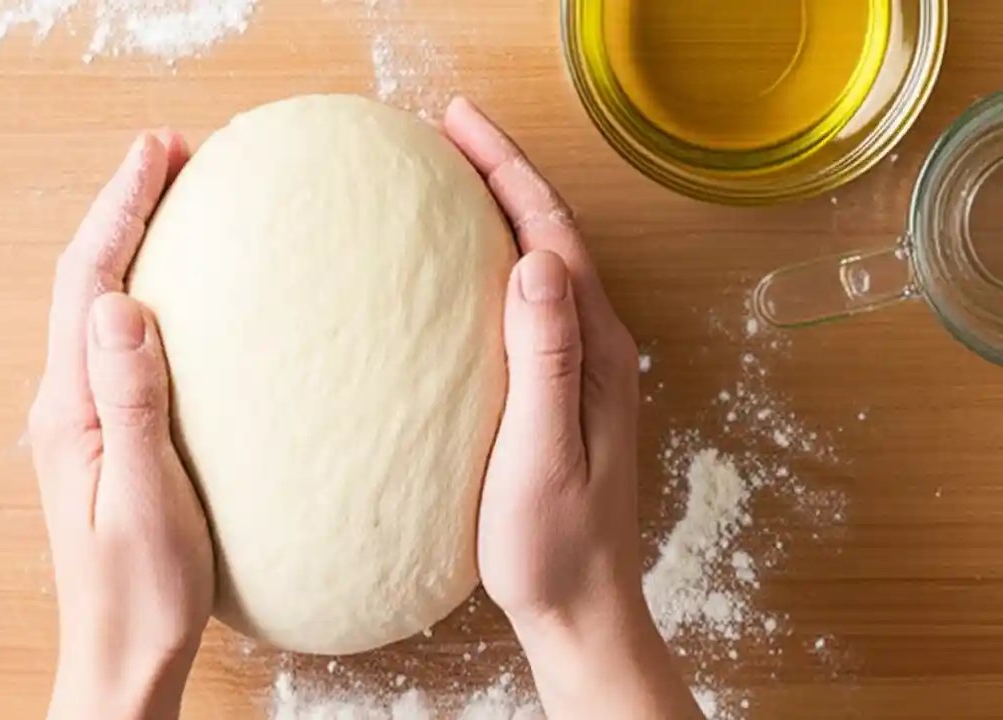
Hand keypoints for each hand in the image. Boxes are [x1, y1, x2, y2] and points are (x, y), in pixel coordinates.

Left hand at [29, 132, 213, 719]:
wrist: (121, 658)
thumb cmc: (141, 593)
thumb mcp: (146, 498)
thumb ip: (131, 402)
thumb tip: (121, 303)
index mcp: (72, 410)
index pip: (88, 284)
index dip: (121, 208)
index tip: (160, 152)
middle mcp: (66, 403)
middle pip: (86, 280)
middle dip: (124, 207)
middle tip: (172, 153)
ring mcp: (84, 418)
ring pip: (98, 305)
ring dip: (130, 242)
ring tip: (174, 198)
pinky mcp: (108, 434)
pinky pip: (118, 341)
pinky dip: (144, 290)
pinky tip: (176, 289)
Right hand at [444, 97, 642, 629]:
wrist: (578, 608)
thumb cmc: (555, 544)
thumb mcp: (544, 453)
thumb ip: (546, 359)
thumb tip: (539, 261)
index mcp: (595, 351)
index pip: (553, 236)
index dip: (509, 172)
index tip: (459, 123)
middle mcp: (594, 348)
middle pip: (550, 236)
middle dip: (503, 173)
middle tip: (447, 128)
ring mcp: (576, 369)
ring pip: (539, 264)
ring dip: (501, 211)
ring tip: (453, 176)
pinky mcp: (553, 391)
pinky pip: (525, 304)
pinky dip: (494, 262)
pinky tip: (459, 269)